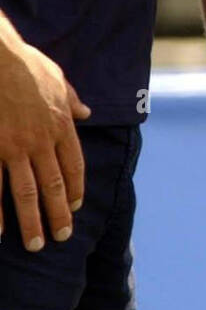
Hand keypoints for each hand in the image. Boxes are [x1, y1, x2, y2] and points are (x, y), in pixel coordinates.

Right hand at [0, 42, 87, 249]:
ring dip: (31, 222)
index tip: (75, 207)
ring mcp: (14, 147)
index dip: (75, 189)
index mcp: (60, 125)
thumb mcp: (57, 78)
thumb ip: (71, 100)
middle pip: (53, 186)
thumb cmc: (25, 63)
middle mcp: (41, 141)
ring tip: (35, 245)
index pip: (73, 166)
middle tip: (61, 238)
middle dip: (58, 215)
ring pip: (26, 192)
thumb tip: (86, 112)